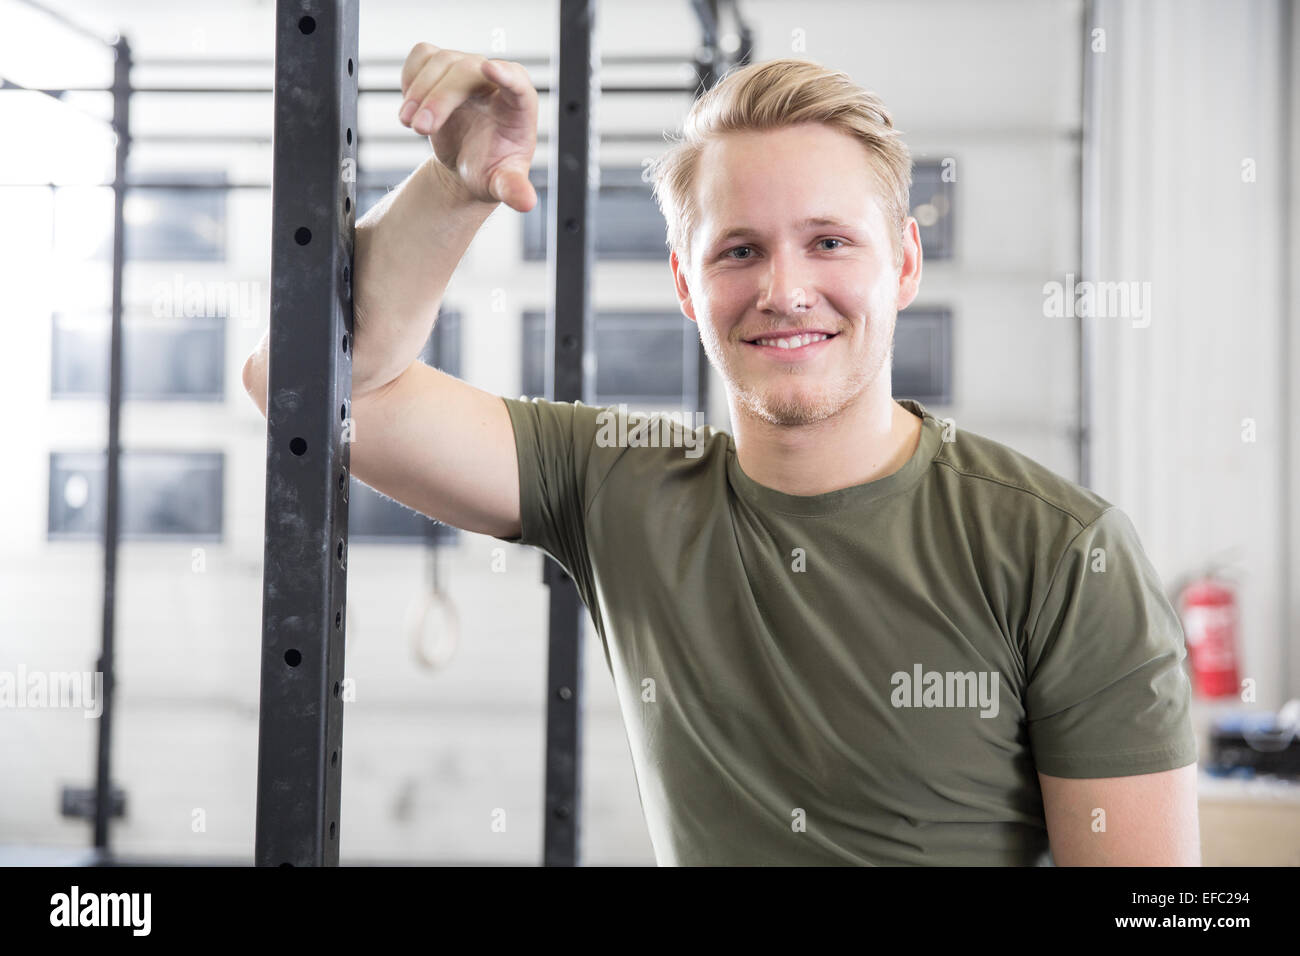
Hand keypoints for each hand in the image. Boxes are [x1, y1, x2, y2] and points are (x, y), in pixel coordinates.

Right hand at [398, 43, 538, 212]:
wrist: (466, 165)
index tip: (490, 69)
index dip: (506, 75)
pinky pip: (422, 55)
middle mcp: (494, 80)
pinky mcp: (442, 66)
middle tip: (419, 129)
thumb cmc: (490, 170)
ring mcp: (467, 69)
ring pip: (441, 61)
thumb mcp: (502, 183)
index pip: (518, 81)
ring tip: (408, 123)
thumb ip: (513, 189)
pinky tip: (411, 107)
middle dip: (440, 98)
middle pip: (467, 72)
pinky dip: (410, 77)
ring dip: (419, 91)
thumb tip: (525, 202)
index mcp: (518, 105)